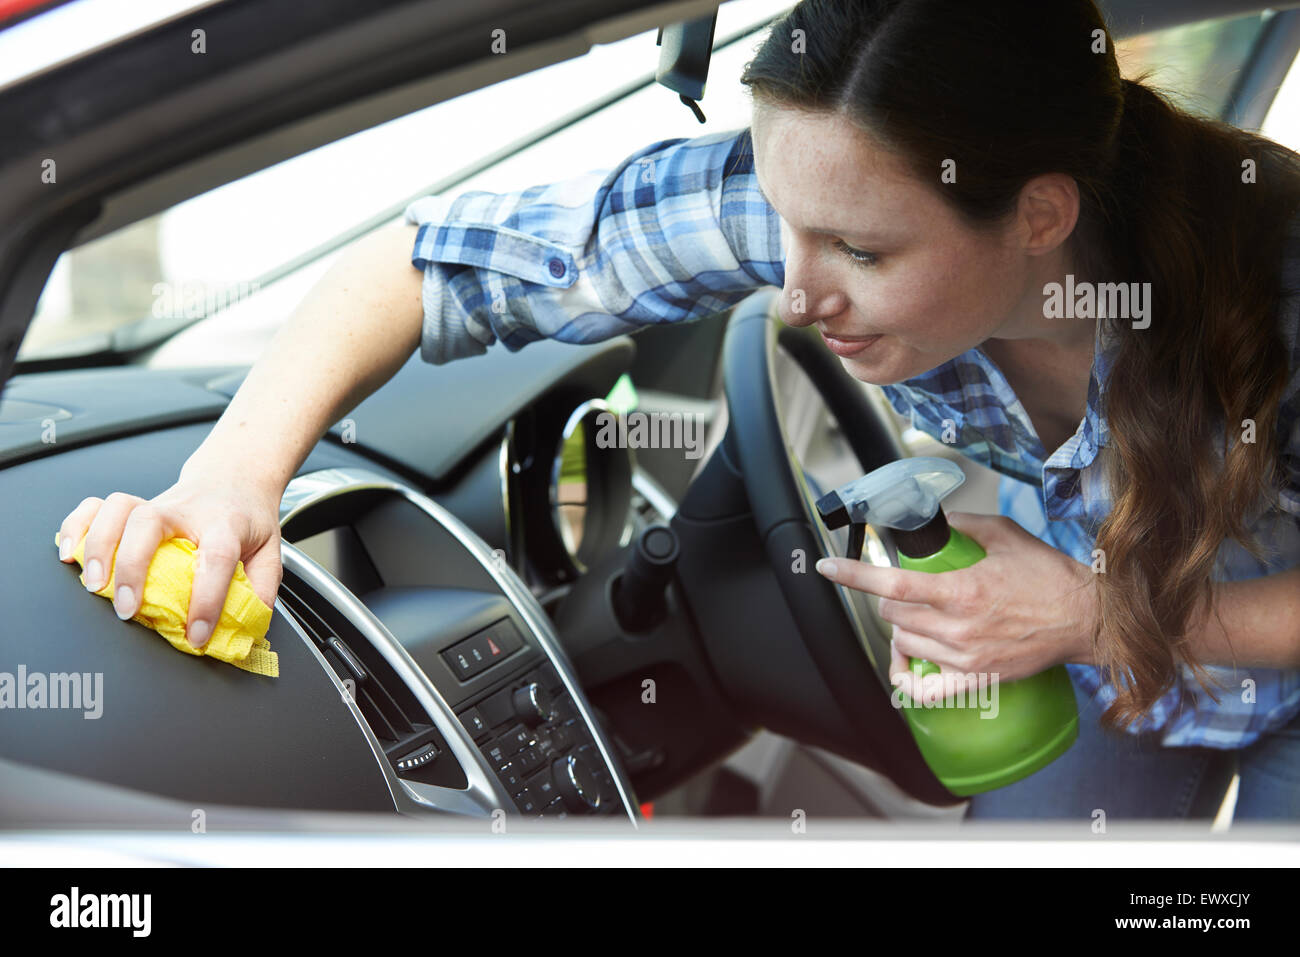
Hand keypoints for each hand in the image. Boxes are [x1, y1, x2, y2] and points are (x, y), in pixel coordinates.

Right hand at [55, 471, 282, 647]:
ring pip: (119, 510)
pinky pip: (96, 506)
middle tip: (126, 609)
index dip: (205, 599)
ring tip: (94, 586)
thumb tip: (247, 628)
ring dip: (99, 546)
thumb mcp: (271, 552)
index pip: (216, 558)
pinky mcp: (135, 506)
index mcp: (225, 524)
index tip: (195, 634)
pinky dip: (77, 527)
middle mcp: (186, 511)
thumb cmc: (247, 519)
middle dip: (132, 568)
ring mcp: (156, 505)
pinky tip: (70, 554)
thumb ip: (262, 589)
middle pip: (150, 524)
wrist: (236, 478)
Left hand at [815, 511, 1096, 701]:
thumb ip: (965, 525)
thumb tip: (937, 519)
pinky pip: (924, 689)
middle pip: (892, 616)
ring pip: (904, 644)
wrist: (1088, 620)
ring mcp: (965, 658)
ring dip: (901, 628)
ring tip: (919, 617)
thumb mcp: (1006, 536)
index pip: (891, 586)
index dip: (853, 576)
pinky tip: (908, 662)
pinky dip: (908, 676)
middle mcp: (958, 628)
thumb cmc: (1051, 578)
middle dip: (889, 599)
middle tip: (907, 589)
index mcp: (961, 591)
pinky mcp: (977, 680)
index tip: (827, 568)